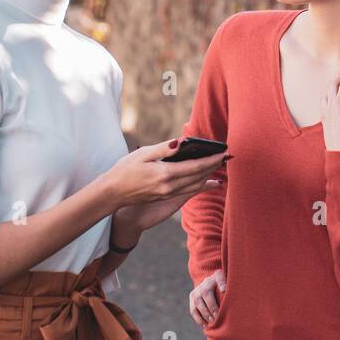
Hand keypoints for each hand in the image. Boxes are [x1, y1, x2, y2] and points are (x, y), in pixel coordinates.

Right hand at [100, 137, 226, 215]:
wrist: (112, 194)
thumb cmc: (124, 170)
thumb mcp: (143, 154)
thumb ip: (164, 149)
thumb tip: (182, 142)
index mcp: (165, 174)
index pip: (196, 166)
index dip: (212, 160)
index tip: (224, 152)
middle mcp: (170, 187)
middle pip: (199, 177)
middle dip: (214, 167)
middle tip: (227, 156)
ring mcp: (168, 194)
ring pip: (196, 186)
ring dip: (209, 176)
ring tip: (219, 166)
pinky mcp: (165, 197)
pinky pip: (189, 191)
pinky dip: (201, 184)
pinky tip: (208, 181)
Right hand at [189, 269, 225, 325]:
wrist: (210, 279)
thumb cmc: (219, 280)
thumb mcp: (221, 277)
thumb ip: (222, 282)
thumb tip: (223, 290)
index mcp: (206, 284)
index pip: (207, 296)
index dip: (212, 306)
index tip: (217, 314)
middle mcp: (198, 290)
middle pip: (200, 304)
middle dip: (207, 314)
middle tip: (215, 320)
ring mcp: (193, 295)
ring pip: (195, 309)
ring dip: (202, 318)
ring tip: (210, 324)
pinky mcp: (191, 299)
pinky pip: (193, 311)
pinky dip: (198, 319)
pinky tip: (205, 325)